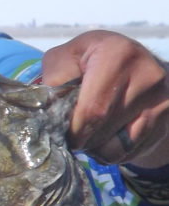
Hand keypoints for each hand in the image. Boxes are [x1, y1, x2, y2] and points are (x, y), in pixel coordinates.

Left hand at [42, 31, 168, 168]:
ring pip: (113, 146)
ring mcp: (160, 100)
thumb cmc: (90, 63)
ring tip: (89, 129)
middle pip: (101, 129)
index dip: (71, 127)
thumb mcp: (66, 59)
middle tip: (70, 130)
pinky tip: (105, 135)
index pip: (92, 109)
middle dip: (78, 137)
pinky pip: (126, 153)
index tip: (61, 128)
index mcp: (117, 52)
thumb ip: (54, 79)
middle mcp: (146, 73)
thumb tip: (49, 107)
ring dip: (92, 146)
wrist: (134, 69)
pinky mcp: (163, 122)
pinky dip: (108, 152)